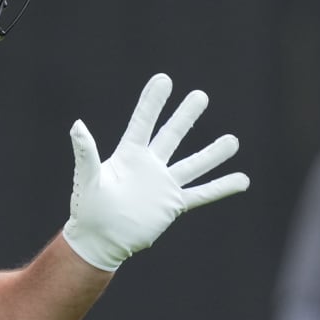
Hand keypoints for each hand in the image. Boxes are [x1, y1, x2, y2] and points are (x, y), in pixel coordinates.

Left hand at [62, 73, 249, 270]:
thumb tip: (77, 124)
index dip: (153, 101)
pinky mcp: (173, 204)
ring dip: (212, 153)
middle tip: (201, 95)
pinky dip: (222, 187)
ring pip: (193, 163)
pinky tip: (242, 179)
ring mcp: (163, 184)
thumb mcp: (87, 178)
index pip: (143, 122)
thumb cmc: (88, 209)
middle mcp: (149, 165)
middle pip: (172, 135)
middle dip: (186, 115)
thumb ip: (86, 152)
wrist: (99, 240)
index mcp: (128, 155)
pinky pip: (202, 193)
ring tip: (233, 140)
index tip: (164, 79)